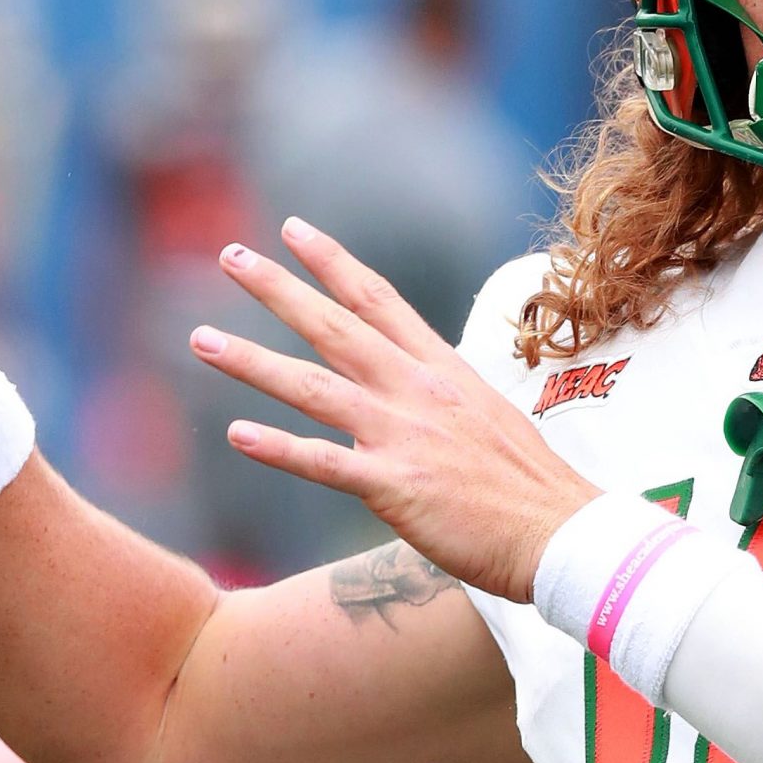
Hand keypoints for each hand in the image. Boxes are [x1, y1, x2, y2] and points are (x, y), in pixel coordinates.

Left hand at [188, 218, 599, 603]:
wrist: (561, 533)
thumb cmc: (530, 485)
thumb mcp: (489, 416)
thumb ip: (445, 399)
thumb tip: (421, 395)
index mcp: (441, 369)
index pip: (379, 299)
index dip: (333, 263)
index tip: (295, 230)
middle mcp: (416, 391)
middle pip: (334, 326)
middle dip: (277, 289)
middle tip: (230, 255)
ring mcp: (403, 435)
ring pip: (312, 386)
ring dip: (250, 362)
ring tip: (201, 339)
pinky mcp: (393, 486)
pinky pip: (323, 462)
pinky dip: (277, 448)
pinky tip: (235, 436)